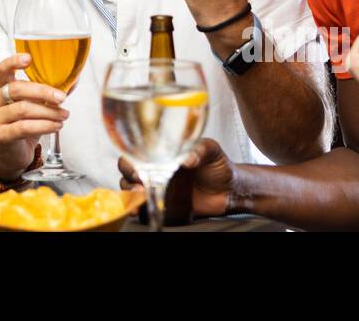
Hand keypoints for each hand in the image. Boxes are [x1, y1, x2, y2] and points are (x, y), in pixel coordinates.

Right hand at [0, 53, 68, 180]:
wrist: (11, 154)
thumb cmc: (24, 123)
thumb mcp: (34, 104)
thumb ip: (48, 92)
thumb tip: (74, 79)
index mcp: (0, 87)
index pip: (3, 69)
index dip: (14, 62)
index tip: (29, 58)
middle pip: (17, 89)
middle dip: (43, 92)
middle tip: (62, 97)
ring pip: (23, 109)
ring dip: (48, 112)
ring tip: (64, 115)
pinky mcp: (2, 135)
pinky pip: (24, 127)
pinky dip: (44, 126)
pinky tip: (56, 126)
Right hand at [119, 137, 233, 216]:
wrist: (229, 190)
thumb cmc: (219, 166)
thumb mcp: (211, 151)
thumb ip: (200, 150)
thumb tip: (188, 159)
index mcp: (163, 152)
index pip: (138, 150)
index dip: (133, 156)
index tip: (138, 164)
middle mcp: (157, 168)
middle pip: (128, 169)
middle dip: (129, 175)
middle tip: (139, 180)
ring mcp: (158, 187)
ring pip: (130, 188)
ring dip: (130, 191)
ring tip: (141, 194)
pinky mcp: (162, 204)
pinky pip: (143, 206)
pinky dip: (137, 207)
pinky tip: (139, 208)